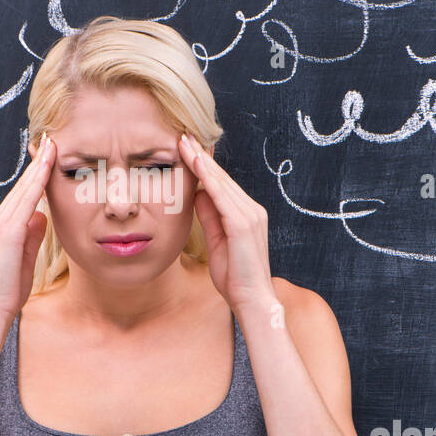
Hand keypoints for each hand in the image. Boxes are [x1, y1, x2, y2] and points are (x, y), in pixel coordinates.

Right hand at [0, 133, 55, 328]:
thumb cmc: (8, 290)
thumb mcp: (25, 259)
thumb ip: (32, 236)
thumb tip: (43, 216)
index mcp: (0, 228)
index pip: (22, 196)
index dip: (35, 175)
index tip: (48, 156)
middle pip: (21, 187)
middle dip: (38, 163)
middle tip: (52, 139)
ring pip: (23, 190)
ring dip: (39, 167)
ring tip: (53, 145)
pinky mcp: (4, 233)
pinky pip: (24, 203)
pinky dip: (35, 184)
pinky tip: (46, 170)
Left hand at [179, 132, 274, 313]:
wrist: (252, 300)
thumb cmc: (235, 276)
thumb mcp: (216, 241)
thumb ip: (209, 216)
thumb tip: (196, 194)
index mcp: (246, 214)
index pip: (221, 184)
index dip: (203, 166)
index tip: (186, 149)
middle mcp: (252, 210)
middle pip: (222, 178)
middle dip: (201, 156)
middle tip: (182, 136)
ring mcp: (250, 215)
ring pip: (222, 182)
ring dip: (202, 162)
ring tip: (185, 143)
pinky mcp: (244, 224)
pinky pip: (223, 196)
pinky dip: (209, 179)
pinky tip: (196, 165)